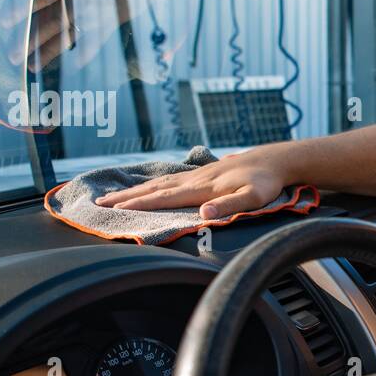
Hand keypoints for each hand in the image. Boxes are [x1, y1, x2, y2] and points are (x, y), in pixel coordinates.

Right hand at [94, 148, 289, 218]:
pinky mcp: (202, 174)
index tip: (114, 209)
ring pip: (159, 183)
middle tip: (100, 204)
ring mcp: (197, 175)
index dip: (138, 204)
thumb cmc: (266, 183)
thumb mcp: (254, 198)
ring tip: (113, 196)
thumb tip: (202, 214)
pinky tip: (146, 186)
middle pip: (154, 189)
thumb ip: (229, 206)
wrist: (275, 160)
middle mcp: (195, 179)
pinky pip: (170, 179)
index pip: (164, 198)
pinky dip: (152, 183)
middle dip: (127, 197)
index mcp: (202, 188)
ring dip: (135, 190)